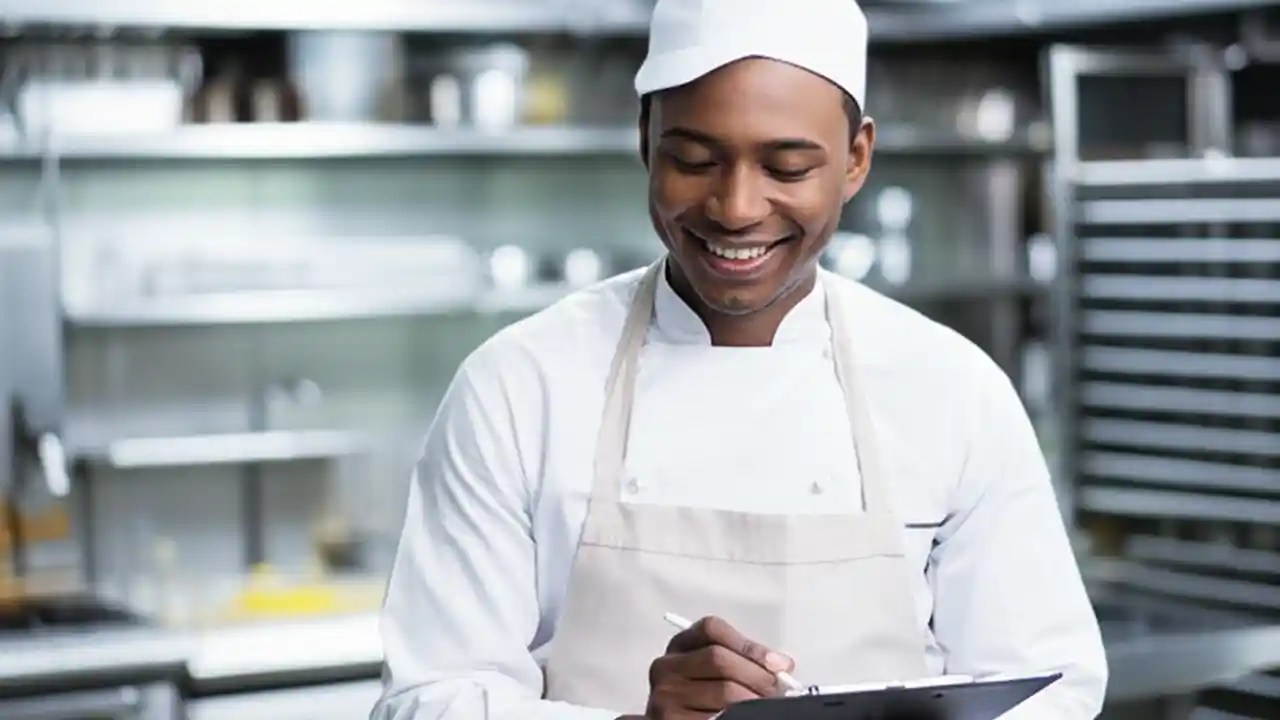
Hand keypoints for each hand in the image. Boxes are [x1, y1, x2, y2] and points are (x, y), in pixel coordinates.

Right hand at [640, 615, 794, 719]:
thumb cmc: (700, 699)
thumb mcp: (711, 671)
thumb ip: (740, 660)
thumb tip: (782, 666)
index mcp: (679, 646)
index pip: (712, 629)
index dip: (748, 645)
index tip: (777, 662)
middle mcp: (666, 667)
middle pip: (718, 658)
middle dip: (756, 674)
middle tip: (778, 687)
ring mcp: (666, 696)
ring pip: (723, 691)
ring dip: (754, 700)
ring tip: (767, 705)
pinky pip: (717, 716)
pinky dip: (739, 716)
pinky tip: (747, 716)